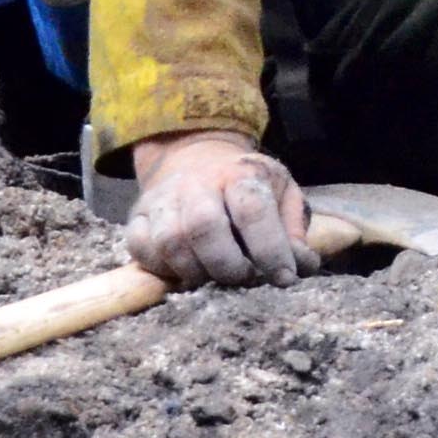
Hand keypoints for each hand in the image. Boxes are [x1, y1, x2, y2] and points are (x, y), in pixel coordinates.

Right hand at [125, 128, 314, 290]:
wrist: (196, 159)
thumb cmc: (248, 185)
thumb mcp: (282, 192)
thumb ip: (294, 229)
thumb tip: (300, 266)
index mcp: (239, 174)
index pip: (253, 212)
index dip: (271, 250)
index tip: (284, 277)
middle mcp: (196, 184)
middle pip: (204, 227)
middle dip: (228, 265)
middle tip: (244, 278)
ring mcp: (162, 200)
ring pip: (170, 242)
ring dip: (196, 272)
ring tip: (215, 278)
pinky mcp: (138, 217)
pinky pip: (141, 249)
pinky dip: (163, 269)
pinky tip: (185, 272)